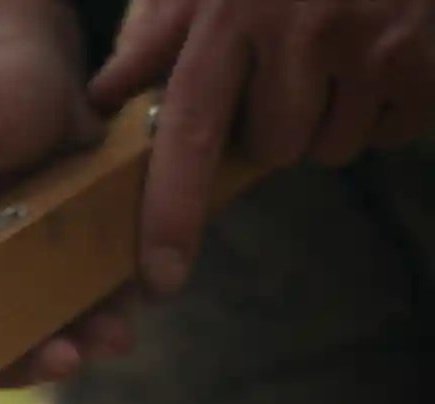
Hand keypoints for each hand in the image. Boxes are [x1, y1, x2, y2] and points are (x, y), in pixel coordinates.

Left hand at [91, 0, 434, 296]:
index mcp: (232, 10)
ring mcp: (370, 45)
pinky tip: (385, 55)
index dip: (173, 210)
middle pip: (269, 149)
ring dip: (332, 118)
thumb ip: (159, 34)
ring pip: (330, 148)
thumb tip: (101, 98)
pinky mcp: (424, 62)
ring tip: (345, 50)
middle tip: (298, 63)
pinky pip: (388, 132)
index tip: (161, 277)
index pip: (191, 131)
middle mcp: (297, 29)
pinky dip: (385, 109)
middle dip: (278, 125)